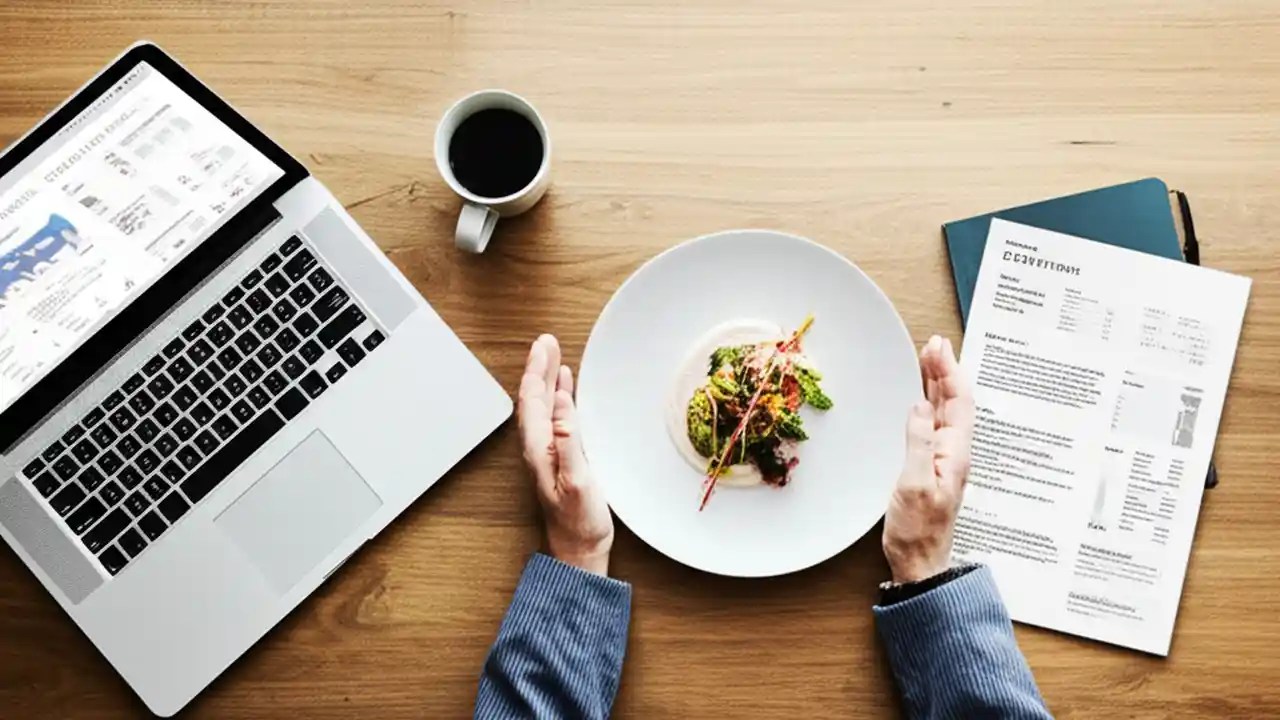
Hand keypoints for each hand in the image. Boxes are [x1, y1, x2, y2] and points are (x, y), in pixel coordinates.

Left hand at [518, 335, 614, 575]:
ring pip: (544, 408)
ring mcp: (549, 454)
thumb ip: (569, 441)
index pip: (533, 399)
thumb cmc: (578, 522)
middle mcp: (539, 449)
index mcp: (539, 449)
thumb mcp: (578, 480)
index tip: (545, 345)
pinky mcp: (560, 461)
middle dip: (540, 368)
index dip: (537, 370)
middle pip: (535, 399)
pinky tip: (567, 395)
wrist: (578, 551)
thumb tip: (563, 404)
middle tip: (548, 342)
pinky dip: (560, 400)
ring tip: (556, 359)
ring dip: (548, 381)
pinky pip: (555, 420)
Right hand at [882, 335, 974, 584]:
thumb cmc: (917, 531)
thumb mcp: (913, 485)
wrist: (920, 563)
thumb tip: (918, 406)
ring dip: (936, 382)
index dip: (949, 370)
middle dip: (944, 369)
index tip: (937, 346)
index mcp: (955, 453)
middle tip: (932, 342)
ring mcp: (943, 459)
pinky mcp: (930, 466)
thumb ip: (918, 443)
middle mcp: (953, 452)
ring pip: (943, 411)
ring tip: (927, 358)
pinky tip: (919, 395)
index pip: (958, 401)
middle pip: (953, 401)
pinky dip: (926, 402)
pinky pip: (931, 424)